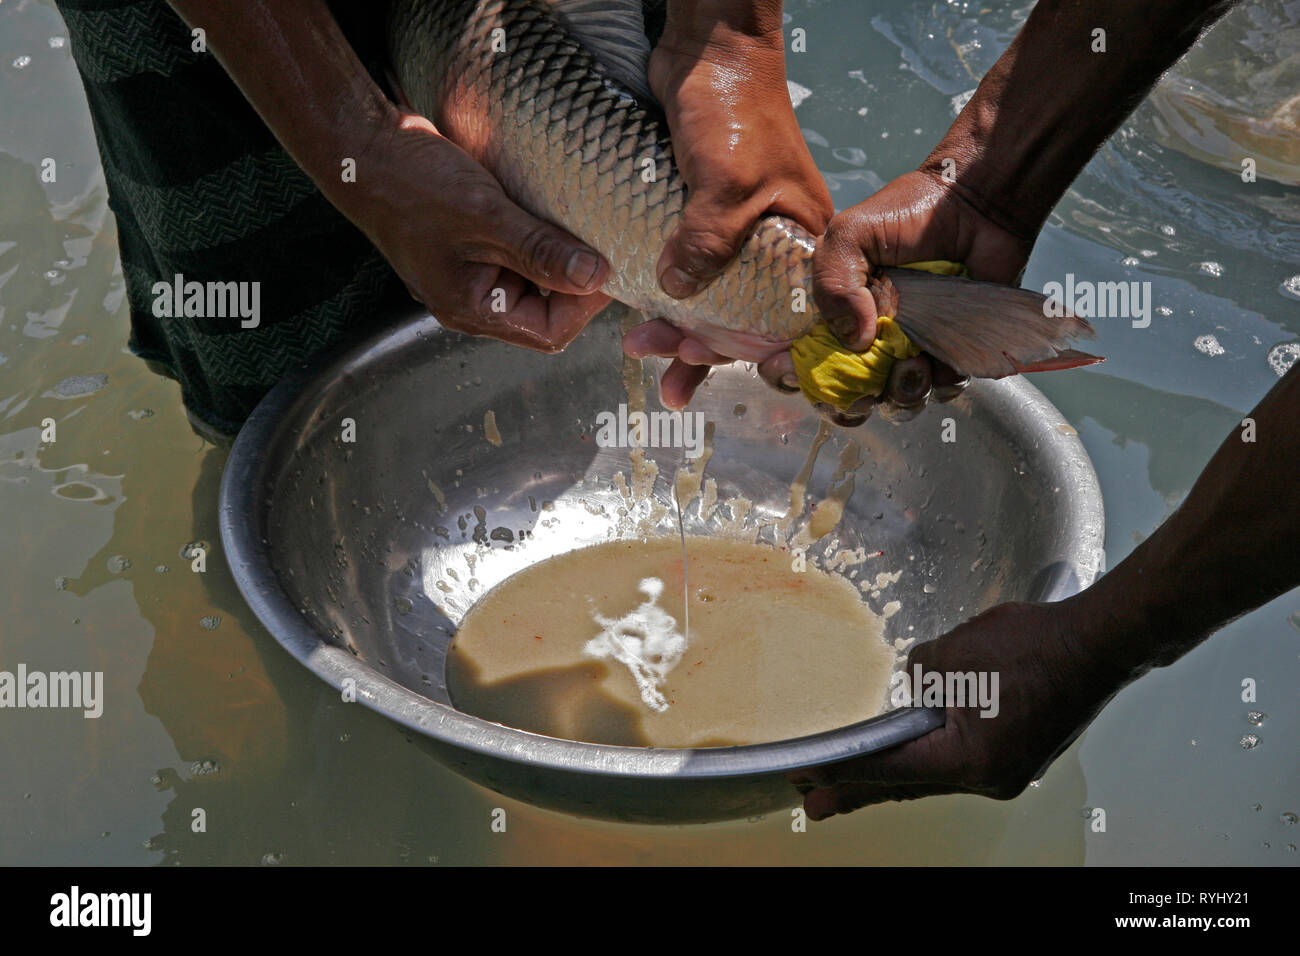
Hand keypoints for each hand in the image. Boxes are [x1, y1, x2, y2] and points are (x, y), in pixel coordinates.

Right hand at [347, 110, 612, 351]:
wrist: (364, 144)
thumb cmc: (412, 184)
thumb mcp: (484, 217)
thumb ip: (540, 250)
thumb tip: (595, 277)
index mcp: (471, 309)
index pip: (550, 332)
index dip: (585, 304)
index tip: (608, 263)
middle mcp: (473, 299)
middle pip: (547, 309)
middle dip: (577, 279)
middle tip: (602, 239)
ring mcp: (473, 271)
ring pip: (537, 278)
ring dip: (561, 254)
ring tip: (581, 223)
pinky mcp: (474, 243)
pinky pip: (521, 252)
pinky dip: (542, 235)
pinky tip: (555, 209)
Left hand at [627, 13, 831, 404]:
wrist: (707, 48)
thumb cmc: (735, 109)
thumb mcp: (727, 182)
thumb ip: (706, 242)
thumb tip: (676, 295)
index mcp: (802, 242)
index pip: (783, 317)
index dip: (747, 351)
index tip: (706, 367)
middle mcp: (772, 244)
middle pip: (740, 317)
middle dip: (703, 351)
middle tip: (667, 376)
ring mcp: (735, 231)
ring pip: (708, 299)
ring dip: (677, 331)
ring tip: (641, 353)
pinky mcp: (701, 216)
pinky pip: (685, 269)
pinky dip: (664, 296)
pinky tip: (639, 318)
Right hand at [786, 168, 1035, 424]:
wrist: (975, 204)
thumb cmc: (907, 214)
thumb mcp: (849, 234)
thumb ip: (832, 284)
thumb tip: (855, 342)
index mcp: (836, 313)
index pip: (803, 360)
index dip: (796, 377)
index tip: (798, 376)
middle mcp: (868, 337)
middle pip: (848, 393)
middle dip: (851, 403)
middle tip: (865, 390)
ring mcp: (910, 346)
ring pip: (896, 398)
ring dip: (900, 395)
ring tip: (913, 365)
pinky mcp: (950, 349)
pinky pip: (943, 388)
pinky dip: (941, 385)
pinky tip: (941, 360)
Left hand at [790, 598, 1129, 817]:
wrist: (1099, 642)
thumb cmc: (1035, 646)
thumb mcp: (954, 654)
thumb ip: (920, 676)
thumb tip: (915, 685)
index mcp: (971, 760)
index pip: (891, 768)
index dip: (845, 771)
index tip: (809, 780)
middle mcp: (989, 776)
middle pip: (910, 782)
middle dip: (859, 789)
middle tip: (815, 802)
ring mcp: (1007, 768)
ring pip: (936, 772)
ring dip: (894, 772)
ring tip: (849, 782)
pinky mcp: (1017, 752)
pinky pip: (962, 757)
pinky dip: (931, 754)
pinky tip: (908, 749)